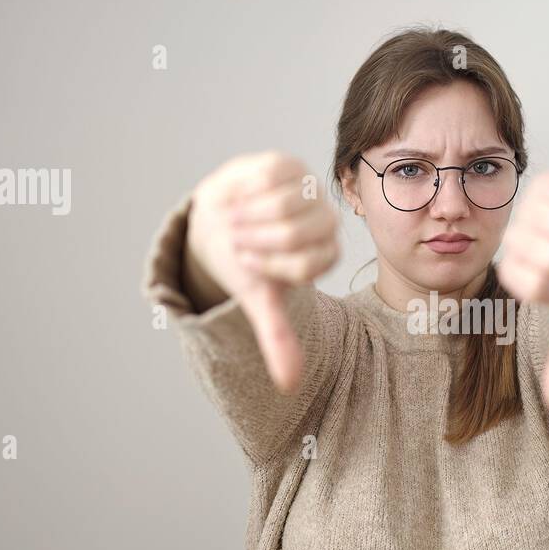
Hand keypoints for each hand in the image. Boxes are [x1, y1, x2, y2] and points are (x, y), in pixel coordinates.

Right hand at [186, 151, 339, 392]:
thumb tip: (289, 384)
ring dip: (248, 216)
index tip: (247, 264)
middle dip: (256, 240)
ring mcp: (309, 191)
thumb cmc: (245, 259)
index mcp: (324, 254)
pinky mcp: (289, 165)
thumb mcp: (260, 299)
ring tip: (232, 222)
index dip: (269, 265)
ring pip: (283, 203)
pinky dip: (243, 191)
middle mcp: (325, 221)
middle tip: (234, 240)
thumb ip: (277, 337)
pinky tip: (235, 198)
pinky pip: (268, 177)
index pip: (306, 264)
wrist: (222, 218)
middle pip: (296, 232)